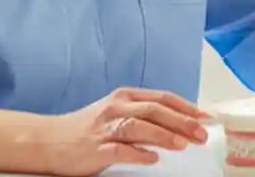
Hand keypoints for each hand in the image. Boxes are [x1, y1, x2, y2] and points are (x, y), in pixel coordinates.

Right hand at [36, 87, 209, 175]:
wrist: (48, 140)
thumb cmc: (87, 128)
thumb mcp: (115, 112)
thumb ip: (142, 115)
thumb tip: (179, 125)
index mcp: (124, 96)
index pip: (163, 97)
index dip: (187, 107)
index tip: (206, 117)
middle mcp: (116, 107)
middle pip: (155, 110)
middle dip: (182, 121)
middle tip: (201, 134)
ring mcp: (105, 127)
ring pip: (139, 126)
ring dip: (163, 134)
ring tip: (183, 144)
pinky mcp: (95, 148)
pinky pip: (119, 150)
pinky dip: (138, 153)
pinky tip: (152, 158)